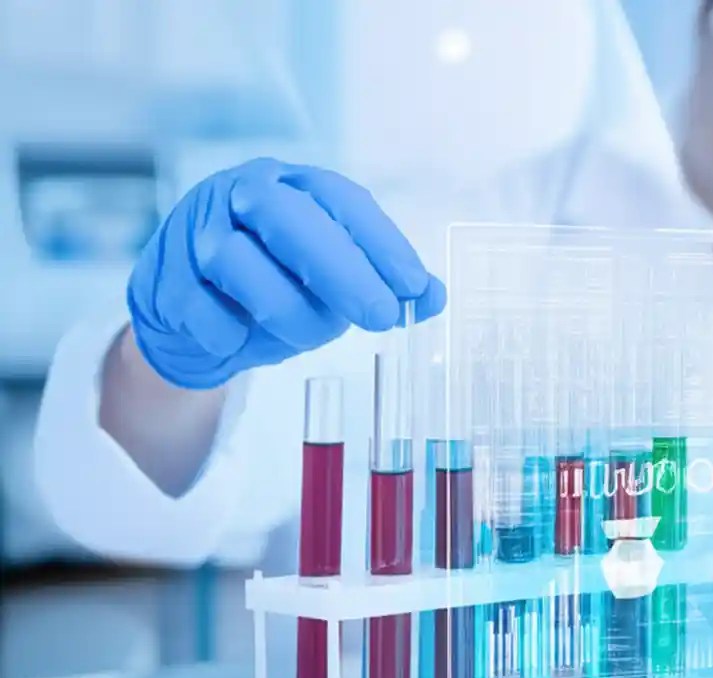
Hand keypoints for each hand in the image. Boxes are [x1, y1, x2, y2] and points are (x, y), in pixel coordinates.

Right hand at [128, 158, 445, 388]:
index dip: (381, 242)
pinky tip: (244, 343)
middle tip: (381, 317)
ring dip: (287, 308)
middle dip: (341, 270)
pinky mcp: (162, 277)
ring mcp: (194, 232)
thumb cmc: (276, 288)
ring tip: (314, 337)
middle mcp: (241, 195)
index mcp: (292, 185)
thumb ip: (381, 285)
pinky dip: (229, 330)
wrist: (190, 321)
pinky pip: (198, 305)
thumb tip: (436, 297)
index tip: (414, 287)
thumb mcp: (333, 283)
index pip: (342, 201)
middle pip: (290, 218)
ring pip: (239, 260)